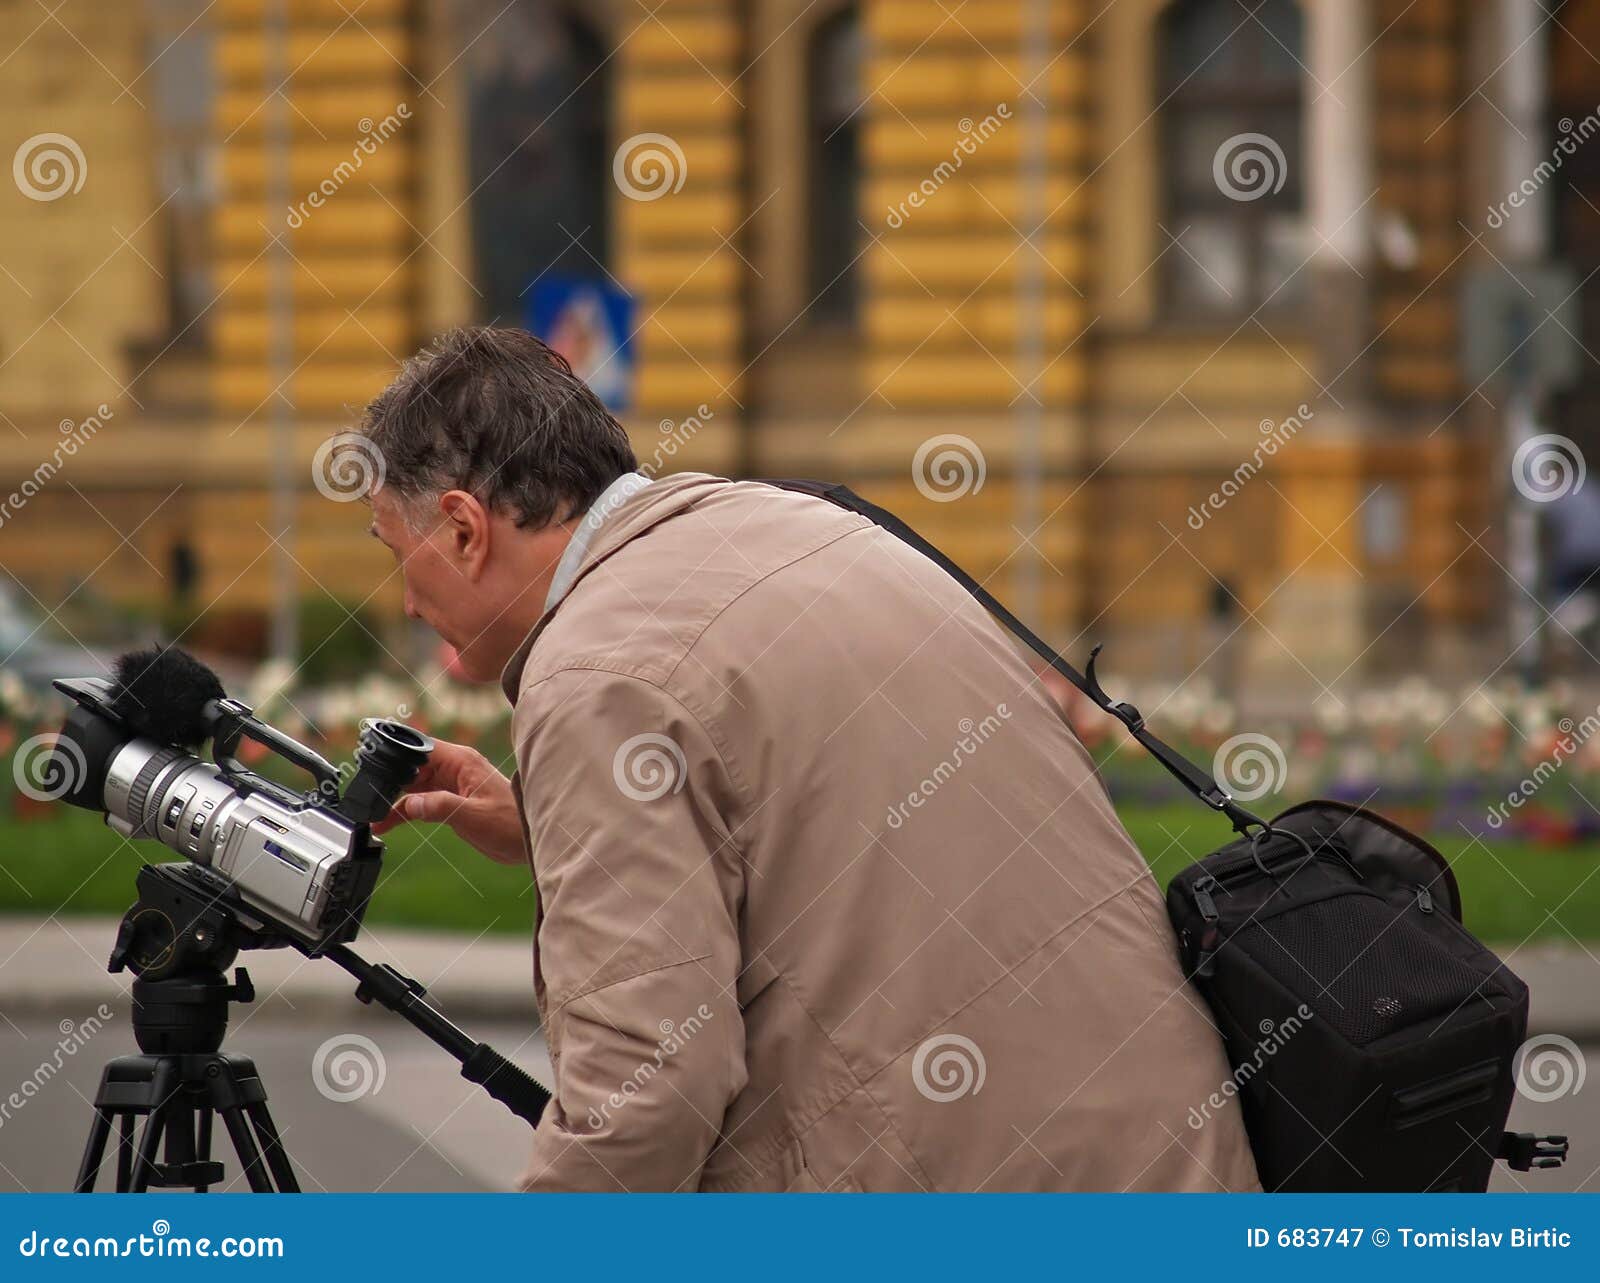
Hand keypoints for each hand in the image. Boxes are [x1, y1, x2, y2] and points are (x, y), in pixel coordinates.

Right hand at [372, 738, 526, 865]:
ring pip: (412, 786)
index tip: (374, 766)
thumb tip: (410, 803)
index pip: (420, 749)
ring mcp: (450, 785)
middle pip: (411, 767)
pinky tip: (386, 823)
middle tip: (367, 798)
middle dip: (389, 781)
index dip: (396, 755)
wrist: (528, 841)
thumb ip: (440, 807)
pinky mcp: (450, 802)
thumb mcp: (474, 815)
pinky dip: (403, 812)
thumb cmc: (512, 823)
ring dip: (392, 800)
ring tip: (372, 818)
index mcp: (461, 761)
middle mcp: (454, 769)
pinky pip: (420, 802)